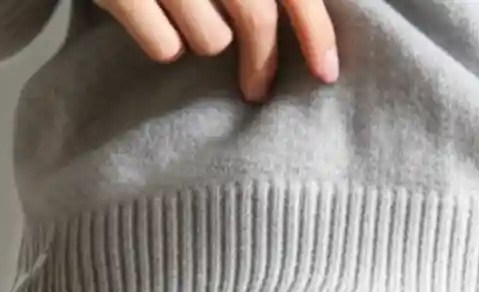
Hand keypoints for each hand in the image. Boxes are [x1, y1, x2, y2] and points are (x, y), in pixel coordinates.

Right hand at [93, 0, 338, 101]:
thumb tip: (308, 24)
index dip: (316, 29)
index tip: (326, 73)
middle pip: (254, 14)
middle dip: (261, 62)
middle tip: (256, 90)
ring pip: (211, 37)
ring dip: (203, 41)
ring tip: (185, 22)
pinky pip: (164, 46)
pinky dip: (163, 46)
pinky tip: (153, 25)